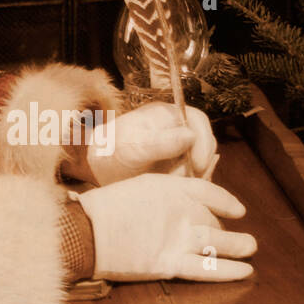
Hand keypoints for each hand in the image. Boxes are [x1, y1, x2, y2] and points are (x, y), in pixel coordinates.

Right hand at [74, 173, 257, 281]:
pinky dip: (230, 271)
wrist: (86, 231)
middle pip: (214, 220)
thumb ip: (165, 194)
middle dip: (227, 229)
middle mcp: (182, 210)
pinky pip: (207, 269)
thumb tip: (181, 203)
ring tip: (251, 249)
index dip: (227, 201)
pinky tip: (245, 271)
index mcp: (172, 187)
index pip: (210, 191)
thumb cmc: (105, 208)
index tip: (239, 210)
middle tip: (241, 237)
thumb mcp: (138, 187)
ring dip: (239, 246)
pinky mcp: (170, 263)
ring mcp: (178, 238)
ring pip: (219, 243)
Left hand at [85, 102, 217, 185]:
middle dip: (197, 165)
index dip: (203, 143)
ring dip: (191, 176)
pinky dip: (186, 183)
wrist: (99, 168)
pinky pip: (192, 174)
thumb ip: (160, 142)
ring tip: (169, 184)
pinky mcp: (178, 165)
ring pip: (200, 162)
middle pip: (204, 144)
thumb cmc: (111, 151)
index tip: (197, 165)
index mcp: (168, 114)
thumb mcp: (133, 147)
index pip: (199, 122)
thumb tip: (191, 136)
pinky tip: (171, 189)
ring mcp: (179, 147)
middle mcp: (178, 128)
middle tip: (181, 181)